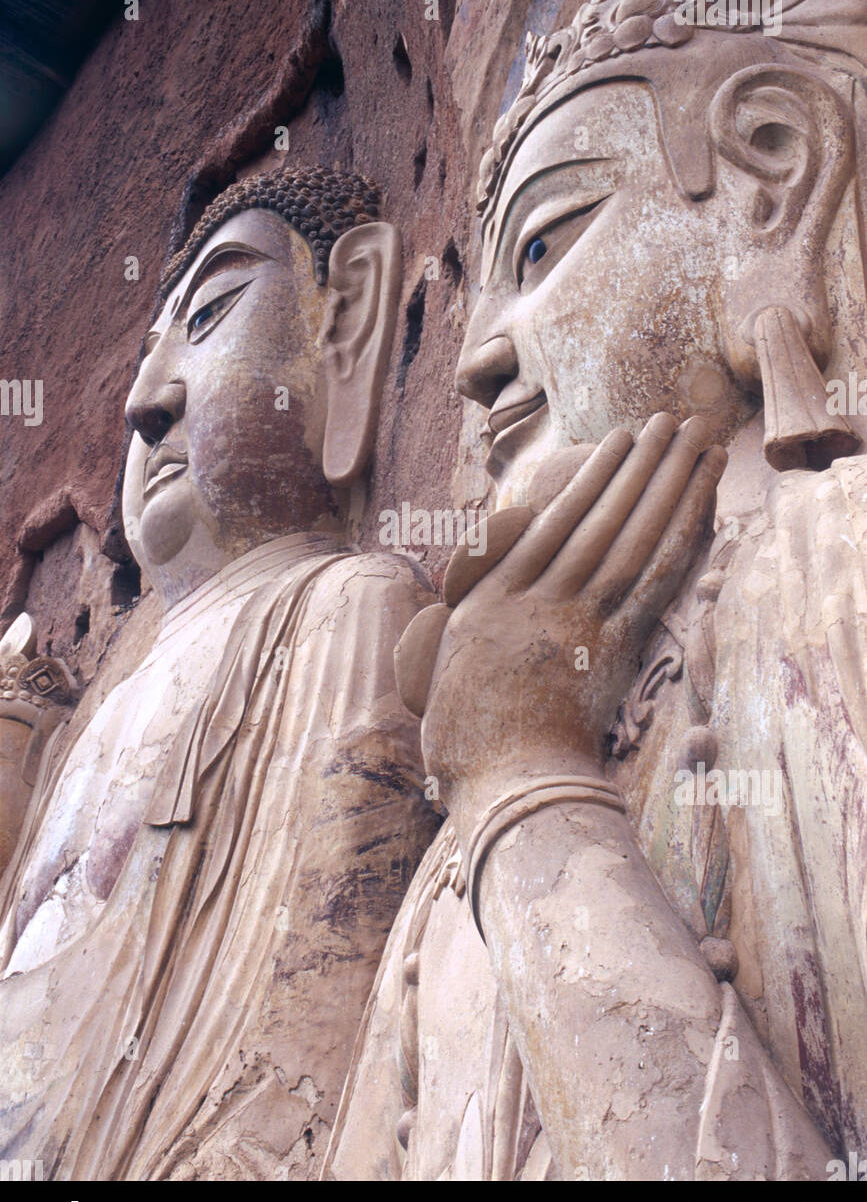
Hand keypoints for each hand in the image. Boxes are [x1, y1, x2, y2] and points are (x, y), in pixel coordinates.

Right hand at [409, 414, 725, 830]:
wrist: (502, 781)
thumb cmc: (468, 737)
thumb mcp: (453, 665)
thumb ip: (478, 617)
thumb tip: (501, 585)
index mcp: (493, 597)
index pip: (554, 522)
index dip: (594, 478)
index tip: (622, 443)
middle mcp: (536, 596)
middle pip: (599, 516)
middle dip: (640, 463)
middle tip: (670, 419)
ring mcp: (577, 619)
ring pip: (630, 534)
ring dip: (665, 481)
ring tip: (690, 438)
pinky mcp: (612, 649)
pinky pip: (654, 579)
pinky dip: (679, 532)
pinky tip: (697, 499)